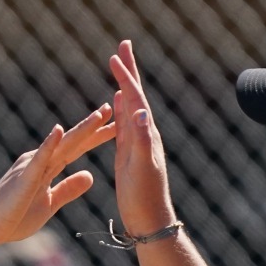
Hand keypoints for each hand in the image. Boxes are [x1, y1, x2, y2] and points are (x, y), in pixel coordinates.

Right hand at [0, 105, 115, 247]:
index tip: (117, 124)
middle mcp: (40, 160)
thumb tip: (91, 175)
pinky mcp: (23, 178)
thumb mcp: (49, 203)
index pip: (77, 148)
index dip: (96, 136)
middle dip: (94, 126)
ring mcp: (31, 166)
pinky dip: (49, 144)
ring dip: (81, 130)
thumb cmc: (15, 217)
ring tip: (99, 115)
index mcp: (47, 166)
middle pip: (73, 141)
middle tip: (114, 107)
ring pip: (61, 145)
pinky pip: (39, 159)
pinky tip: (59, 130)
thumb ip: (69, 189)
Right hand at [109, 40, 177, 235]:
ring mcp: (136, 142)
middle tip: (123, 44)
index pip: (135, 98)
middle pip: (135, 94)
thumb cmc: (144, 197)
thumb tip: (142, 111)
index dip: (126, 76)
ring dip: (124, 84)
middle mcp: (144, 133)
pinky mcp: (128, 153)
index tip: (115, 55)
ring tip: (119, 65)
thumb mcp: (141, 167)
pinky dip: (120, 108)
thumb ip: (141, 139)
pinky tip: (117, 101)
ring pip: (129, 105)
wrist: (149, 220)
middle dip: (129, 69)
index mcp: (146, 134)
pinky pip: (124, 123)